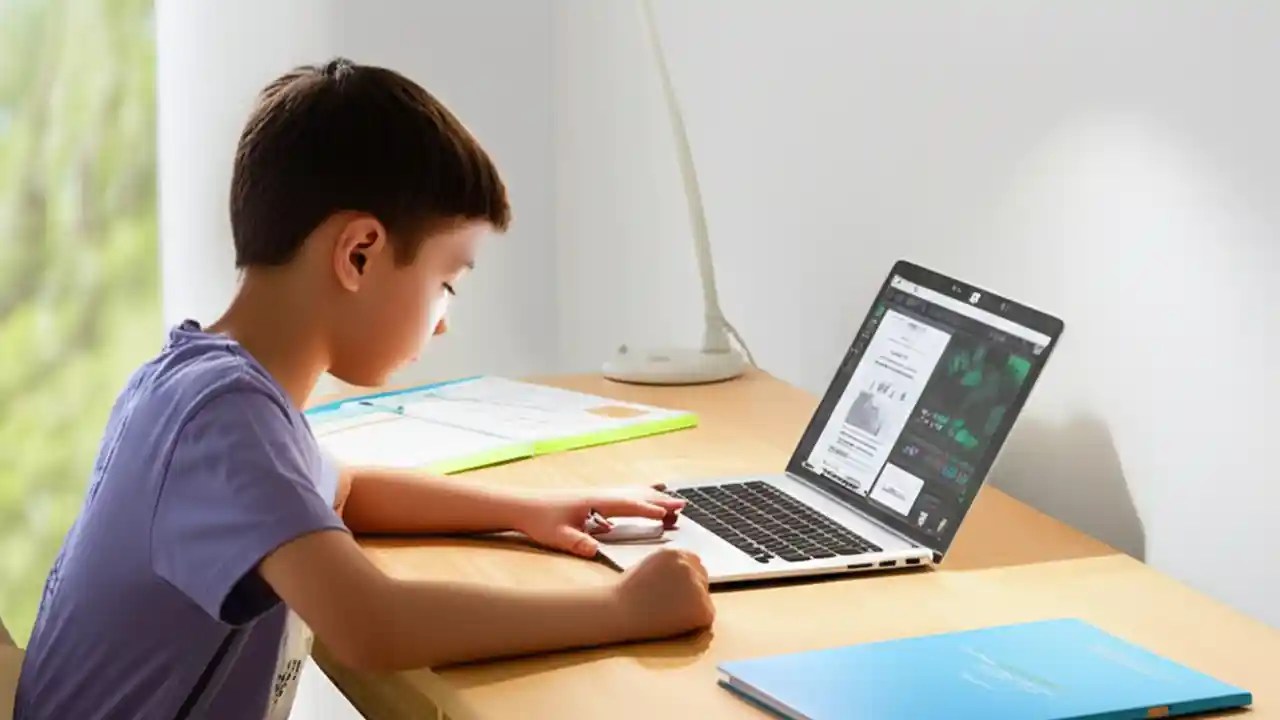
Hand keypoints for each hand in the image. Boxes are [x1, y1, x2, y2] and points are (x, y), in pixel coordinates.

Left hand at [517, 484, 685, 557]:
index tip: (666, 515)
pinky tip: (645, 499)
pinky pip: (625, 495)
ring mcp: (598, 495)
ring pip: (632, 493)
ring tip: (674, 501)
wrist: (524, 505)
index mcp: (595, 502)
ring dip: (654, 496)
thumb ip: (576, 542)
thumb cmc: (540, 520)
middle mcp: (600, 495)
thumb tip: (593, 550)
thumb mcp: (557, 536)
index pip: (627, 505)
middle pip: (636, 495)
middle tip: (683, 505)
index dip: (647, 510)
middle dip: (660, 500)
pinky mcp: (595, 499)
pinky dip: (641, 495)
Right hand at [612, 548, 713, 639]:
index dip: (685, 578)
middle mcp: (688, 565)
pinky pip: (706, 615)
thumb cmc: (625, 593)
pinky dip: (695, 622)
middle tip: (673, 605)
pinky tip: (675, 623)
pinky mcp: (702, 607)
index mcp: (675, 553)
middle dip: (692, 589)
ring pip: (704, 596)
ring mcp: (697, 585)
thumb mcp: (648, 565)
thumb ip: (668, 566)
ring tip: (669, 614)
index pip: (693, 562)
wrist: (619, 611)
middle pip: (702, 577)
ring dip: (693, 605)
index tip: (676, 590)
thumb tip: (681, 575)